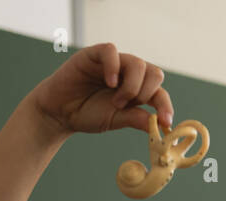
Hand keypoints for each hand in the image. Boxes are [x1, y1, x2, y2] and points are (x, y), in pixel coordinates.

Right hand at [30, 43, 173, 136]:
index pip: (159, 93)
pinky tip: (109, 83)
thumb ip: (136, 118)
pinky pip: (111, 51)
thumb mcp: (116, 120)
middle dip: (146, 93)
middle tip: (127, 106)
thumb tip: (160, 124)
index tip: (166, 122)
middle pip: (155, 73)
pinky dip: (113, 67)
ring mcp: (113, 63)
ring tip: (115, 101)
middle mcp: (128, 74)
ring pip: (138, 63)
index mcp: (137, 90)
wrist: (59, 113)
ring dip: (131, 86)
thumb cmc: (87, 114)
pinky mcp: (95, 54)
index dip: (165, 106)